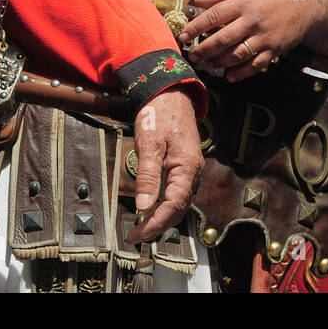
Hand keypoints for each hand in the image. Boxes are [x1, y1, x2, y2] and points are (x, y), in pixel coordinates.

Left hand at [126, 88, 201, 243]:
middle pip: (178, 210)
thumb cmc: (160, 113)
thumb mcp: (150, 144)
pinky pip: (176, 192)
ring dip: (160, 217)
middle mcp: (192, 172)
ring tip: (140, 227)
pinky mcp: (183, 166)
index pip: (173, 207)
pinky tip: (150, 207)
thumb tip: (143, 206)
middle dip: (157, 225)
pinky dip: (163, 204)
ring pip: (178, 202)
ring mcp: (189, 169)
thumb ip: (147, 176)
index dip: (155, 224)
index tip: (137, 234)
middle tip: (135, 235)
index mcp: (187, 169)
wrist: (170, 92)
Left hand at [175, 0, 311, 81]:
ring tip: (209, 64)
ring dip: (220, 62)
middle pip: (222, 39)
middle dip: (204, 49)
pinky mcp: (275, 49)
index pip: (213, 16)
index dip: (195, 27)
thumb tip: (198, 1)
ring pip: (237, 54)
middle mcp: (252, 20)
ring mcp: (264, 37)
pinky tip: (230, 76)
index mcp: (243, 2)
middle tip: (192, 56)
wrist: (307, 3)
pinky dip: (242, 73)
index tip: (183, 36)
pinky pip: (255, 65)